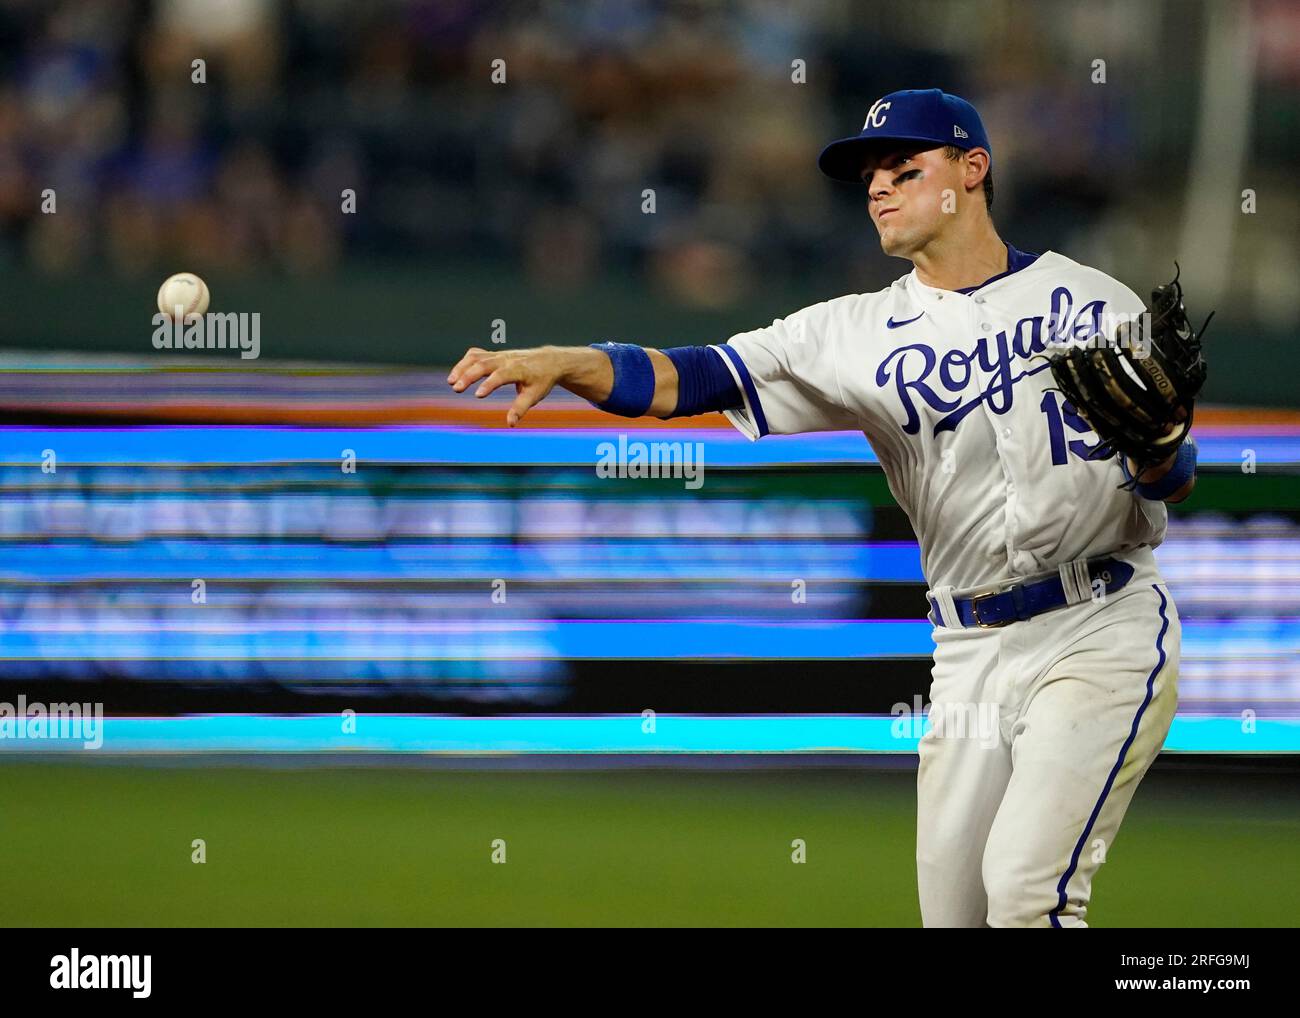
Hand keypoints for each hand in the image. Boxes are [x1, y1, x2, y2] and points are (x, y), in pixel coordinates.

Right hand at [447, 346, 568, 426]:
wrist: (548, 361)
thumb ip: (520, 408)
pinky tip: (456, 375)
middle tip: (456, 388)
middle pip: (484, 364)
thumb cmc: (541, 380)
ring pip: (476, 357)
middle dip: (468, 375)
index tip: (478, 395)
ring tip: (451, 382)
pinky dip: (464, 362)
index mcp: (518, 369)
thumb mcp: (535, 395)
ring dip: (462, 367)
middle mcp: (506, 360)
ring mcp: (499, 355)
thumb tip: (510, 424)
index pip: (501, 375)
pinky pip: (476, 355)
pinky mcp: (494, 355)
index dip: (489, 384)